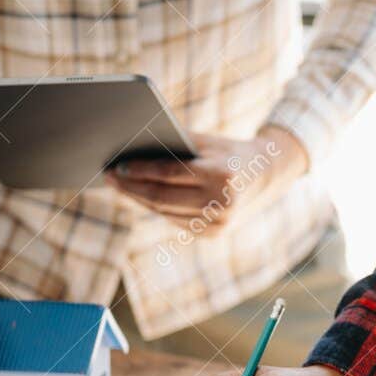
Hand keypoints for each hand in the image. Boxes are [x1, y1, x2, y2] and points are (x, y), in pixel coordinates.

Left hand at [106, 126, 308, 228]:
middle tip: (109, 178)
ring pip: (165, 213)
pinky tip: (140, 197)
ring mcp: (219, 223)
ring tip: (120, 186)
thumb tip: (131, 147)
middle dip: (131, 188)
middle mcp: (221, 203)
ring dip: (139, 200)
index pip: (168, 173)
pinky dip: (156, 209)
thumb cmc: (228, 151)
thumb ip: (175, 142)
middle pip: (161, 198)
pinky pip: (176, 220)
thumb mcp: (207, 141)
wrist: (266, 174)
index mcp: (221, 175)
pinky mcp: (214, 233)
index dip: (139, 170)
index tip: (116, 166)